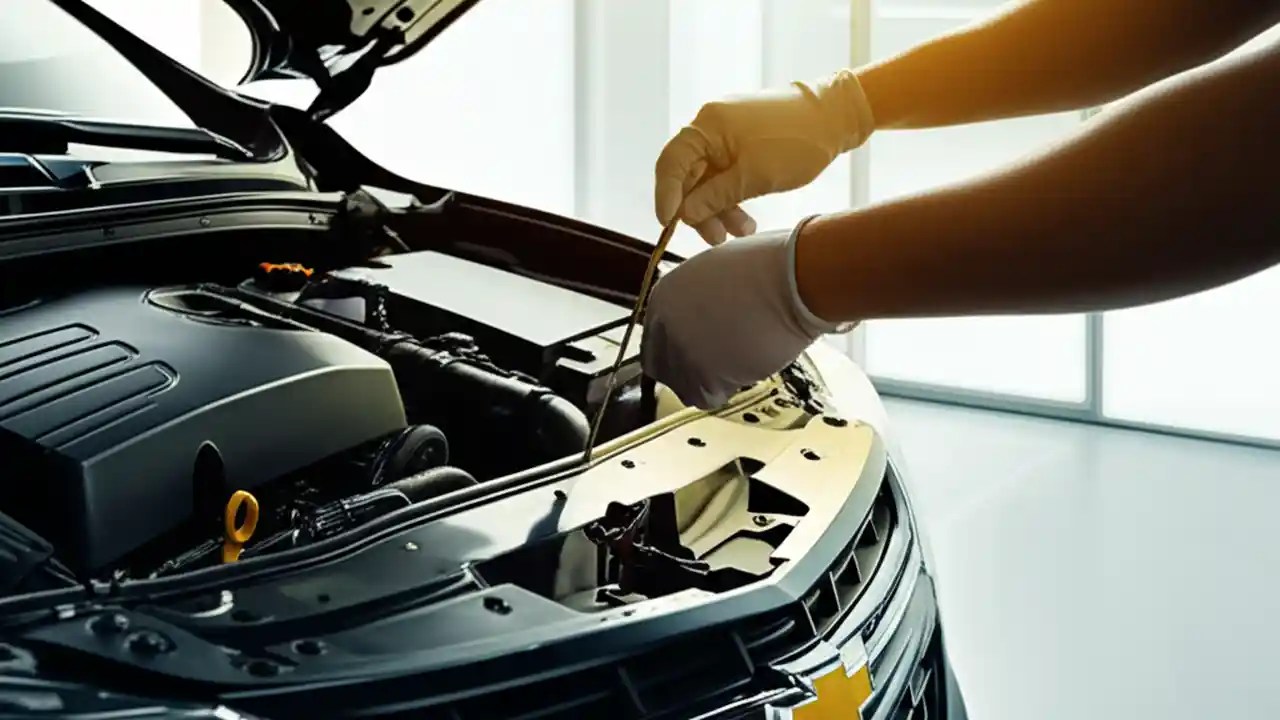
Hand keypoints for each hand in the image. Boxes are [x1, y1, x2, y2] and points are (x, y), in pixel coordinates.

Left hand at [641, 221, 852, 409]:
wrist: (793, 281)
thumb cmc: (768, 269)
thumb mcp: (715, 273)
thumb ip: (696, 300)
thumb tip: (701, 318)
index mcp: (664, 296)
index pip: (655, 340)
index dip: (679, 349)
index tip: (699, 352)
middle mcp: (664, 324)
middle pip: (663, 368)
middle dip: (689, 370)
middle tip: (719, 365)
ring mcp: (681, 351)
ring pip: (685, 386)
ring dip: (710, 380)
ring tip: (738, 360)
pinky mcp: (703, 376)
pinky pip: (708, 397)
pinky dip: (727, 389)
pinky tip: (745, 367)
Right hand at [654, 69, 874, 245]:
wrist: (836, 117)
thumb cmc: (797, 141)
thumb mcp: (754, 176)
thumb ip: (715, 196)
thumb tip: (684, 214)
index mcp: (708, 126)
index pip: (670, 164)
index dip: (666, 197)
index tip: (669, 226)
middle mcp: (711, 127)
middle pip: (690, 176)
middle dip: (701, 210)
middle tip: (716, 238)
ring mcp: (727, 136)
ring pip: (710, 180)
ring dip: (721, 209)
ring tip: (743, 232)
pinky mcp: (743, 144)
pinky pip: (727, 175)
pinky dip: (734, 197)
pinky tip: (747, 220)